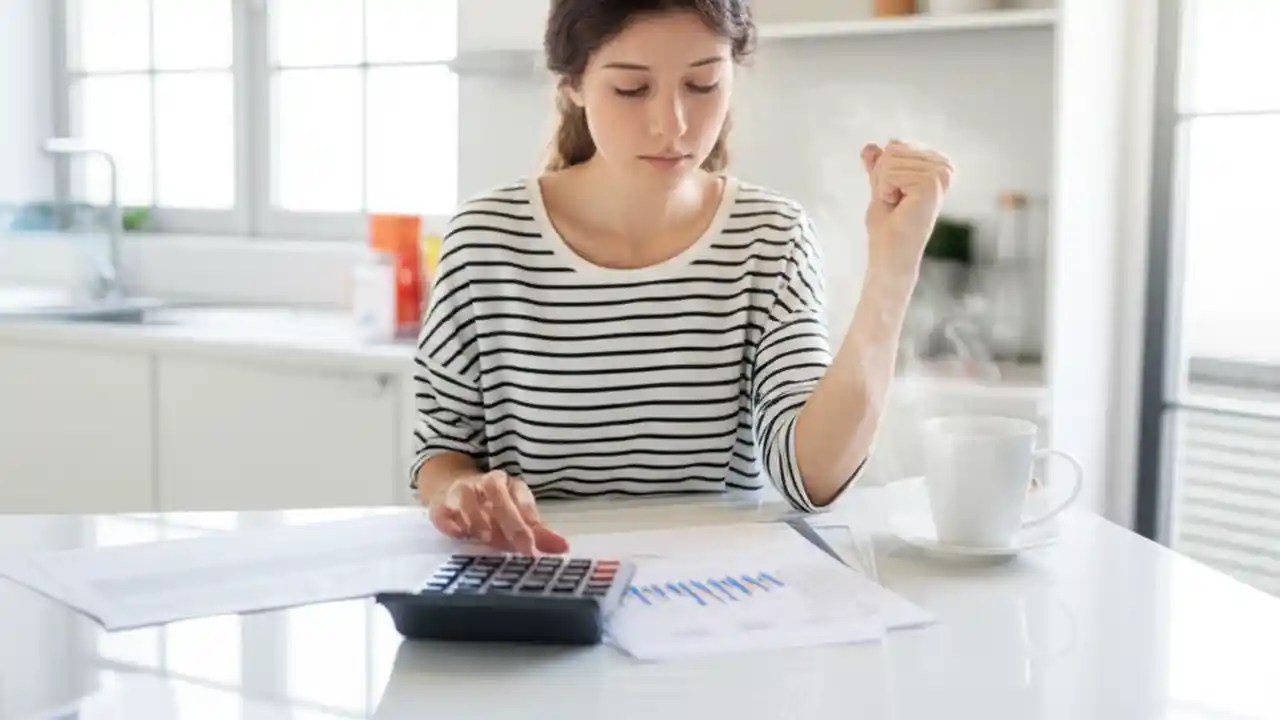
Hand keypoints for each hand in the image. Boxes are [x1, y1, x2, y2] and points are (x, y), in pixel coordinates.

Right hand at [427, 470, 568, 554]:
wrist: (451, 487)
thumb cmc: (491, 505)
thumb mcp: (517, 515)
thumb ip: (539, 534)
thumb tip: (564, 549)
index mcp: (510, 485)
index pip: (523, 501)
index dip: (530, 523)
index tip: (535, 547)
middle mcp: (487, 483)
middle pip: (499, 494)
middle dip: (511, 521)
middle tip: (521, 546)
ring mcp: (462, 491)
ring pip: (469, 499)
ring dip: (479, 519)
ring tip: (487, 537)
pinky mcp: (440, 504)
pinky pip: (443, 512)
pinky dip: (451, 523)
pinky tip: (459, 534)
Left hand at [861, 140, 954, 278]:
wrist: (891, 255)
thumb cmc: (889, 227)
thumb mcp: (882, 188)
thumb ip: (879, 166)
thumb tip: (870, 145)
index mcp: (939, 166)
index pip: (896, 145)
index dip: (885, 173)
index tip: (895, 197)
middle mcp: (946, 167)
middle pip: (894, 149)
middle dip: (883, 178)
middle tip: (895, 204)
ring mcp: (942, 174)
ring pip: (890, 159)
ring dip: (884, 186)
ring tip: (898, 207)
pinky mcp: (932, 182)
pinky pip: (890, 172)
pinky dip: (885, 191)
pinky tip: (899, 207)